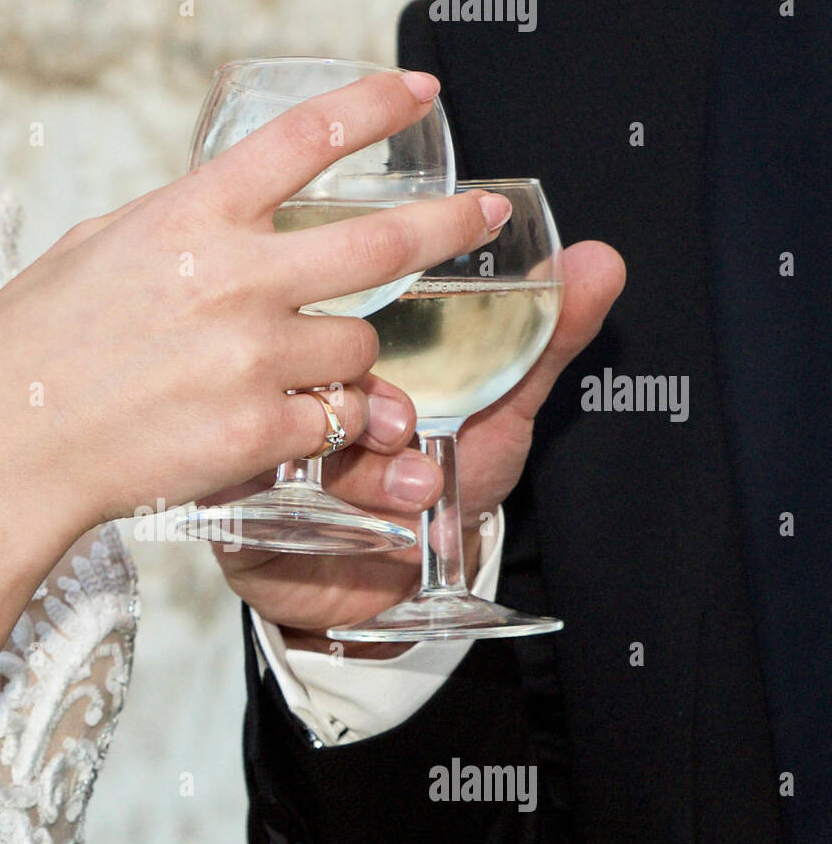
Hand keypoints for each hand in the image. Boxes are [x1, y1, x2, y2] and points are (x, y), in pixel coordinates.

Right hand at [0, 71, 512, 536]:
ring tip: (285, 374)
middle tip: (479, 214)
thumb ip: (172, 225)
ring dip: (343, 358)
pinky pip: (332, 420)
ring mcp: (253, 357)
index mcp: (190, 216)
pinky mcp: (259, 432)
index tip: (419, 93)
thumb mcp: (91, 251)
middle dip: (447, 223)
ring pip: (359, 347)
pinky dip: (317, 424)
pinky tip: (270, 426)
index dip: (376, 106)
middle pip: (382, 242)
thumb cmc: (32, 351)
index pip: (305, 139)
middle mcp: (235, 276)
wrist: (5, 449)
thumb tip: (221, 208)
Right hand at [210, 240, 626, 652]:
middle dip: (362, 420)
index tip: (415, 403)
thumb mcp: (500, 406)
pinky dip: (325, 531)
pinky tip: (382, 539)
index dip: (365, 356)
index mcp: (341, 360)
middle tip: (412, 438)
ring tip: (420, 492)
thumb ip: (544, 339)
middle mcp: (293, 404)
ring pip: (286, 454)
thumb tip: (601, 261)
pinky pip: (257, 518)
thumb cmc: (448, 481)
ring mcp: (261, 462)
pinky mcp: (241, 526)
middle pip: (299, 389)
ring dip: (360, 478)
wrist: (414, 582)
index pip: (326, 325)